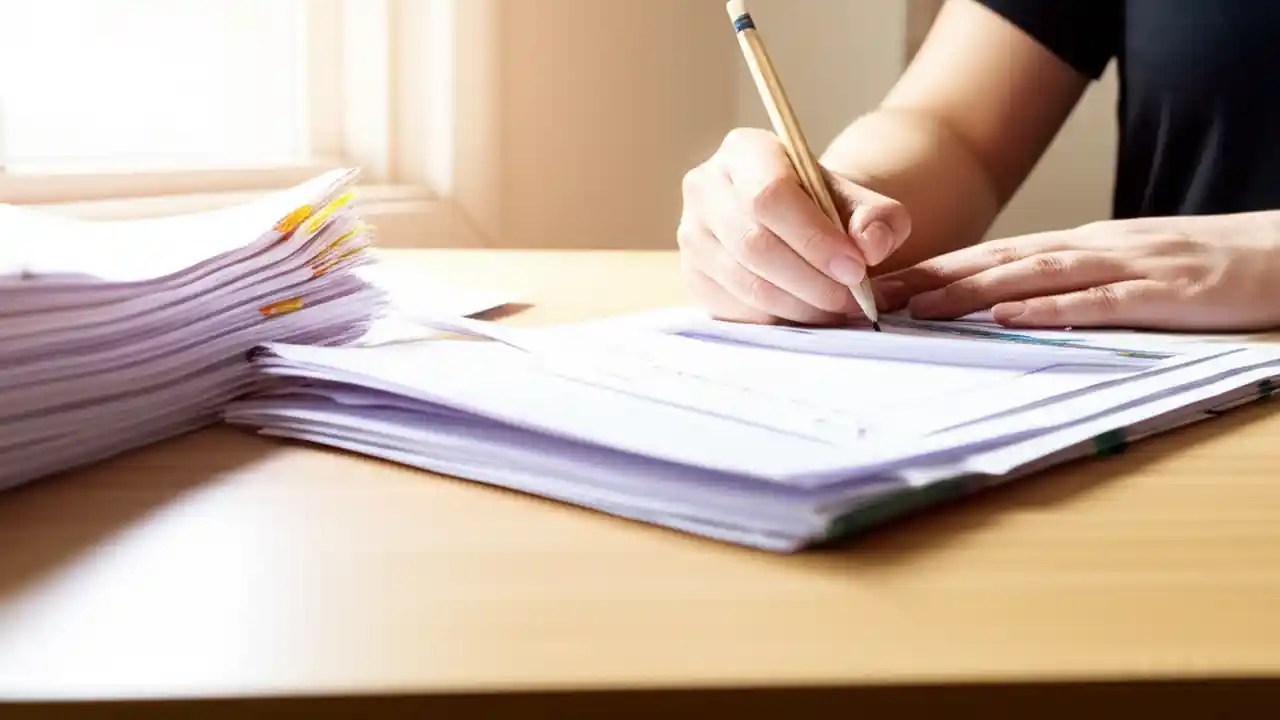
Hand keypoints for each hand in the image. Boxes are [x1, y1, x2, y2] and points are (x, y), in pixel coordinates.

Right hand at [677, 128, 912, 324]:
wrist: (791, 223)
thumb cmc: (825, 207)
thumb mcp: (860, 200)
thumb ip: (878, 217)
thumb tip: (871, 245)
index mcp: (744, 152)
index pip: (770, 196)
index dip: (814, 238)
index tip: (855, 268)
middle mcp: (705, 188)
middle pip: (754, 244)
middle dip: (812, 281)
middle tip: (852, 299)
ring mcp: (692, 235)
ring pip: (746, 283)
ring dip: (800, 306)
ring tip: (838, 309)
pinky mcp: (692, 277)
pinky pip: (736, 310)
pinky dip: (778, 319)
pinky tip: (807, 311)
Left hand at [875, 214, 1279, 330]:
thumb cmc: (1199, 268)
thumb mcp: (1123, 267)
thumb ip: (1069, 281)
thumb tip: (1006, 304)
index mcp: (1080, 245)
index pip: (992, 255)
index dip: (935, 268)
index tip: (884, 286)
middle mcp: (1092, 248)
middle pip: (999, 260)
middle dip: (935, 278)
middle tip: (878, 297)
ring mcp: (1126, 266)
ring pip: (1035, 274)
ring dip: (974, 290)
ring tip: (924, 307)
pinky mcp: (1161, 294)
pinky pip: (1098, 301)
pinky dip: (1050, 309)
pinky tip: (1009, 316)